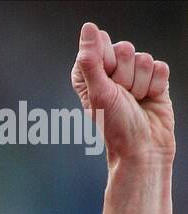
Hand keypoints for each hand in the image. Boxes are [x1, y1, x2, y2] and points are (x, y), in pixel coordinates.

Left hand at [71, 21, 173, 163]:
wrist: (143, 150)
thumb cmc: (115, 127)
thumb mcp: (98, 93)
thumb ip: (91, 60)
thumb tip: (88, 27)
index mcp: (90, 74)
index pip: (100, 43)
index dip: (105, 63)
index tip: (105, 86)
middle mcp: (111, 72)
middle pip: (124, 48)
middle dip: (124, 75)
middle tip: (122, 98)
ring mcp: (134, 76)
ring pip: (144, 57)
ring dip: (140, 84)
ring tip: (135, 103)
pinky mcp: (154, 81)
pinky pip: (160, 67)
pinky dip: (156, 86)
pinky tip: (149, 101)